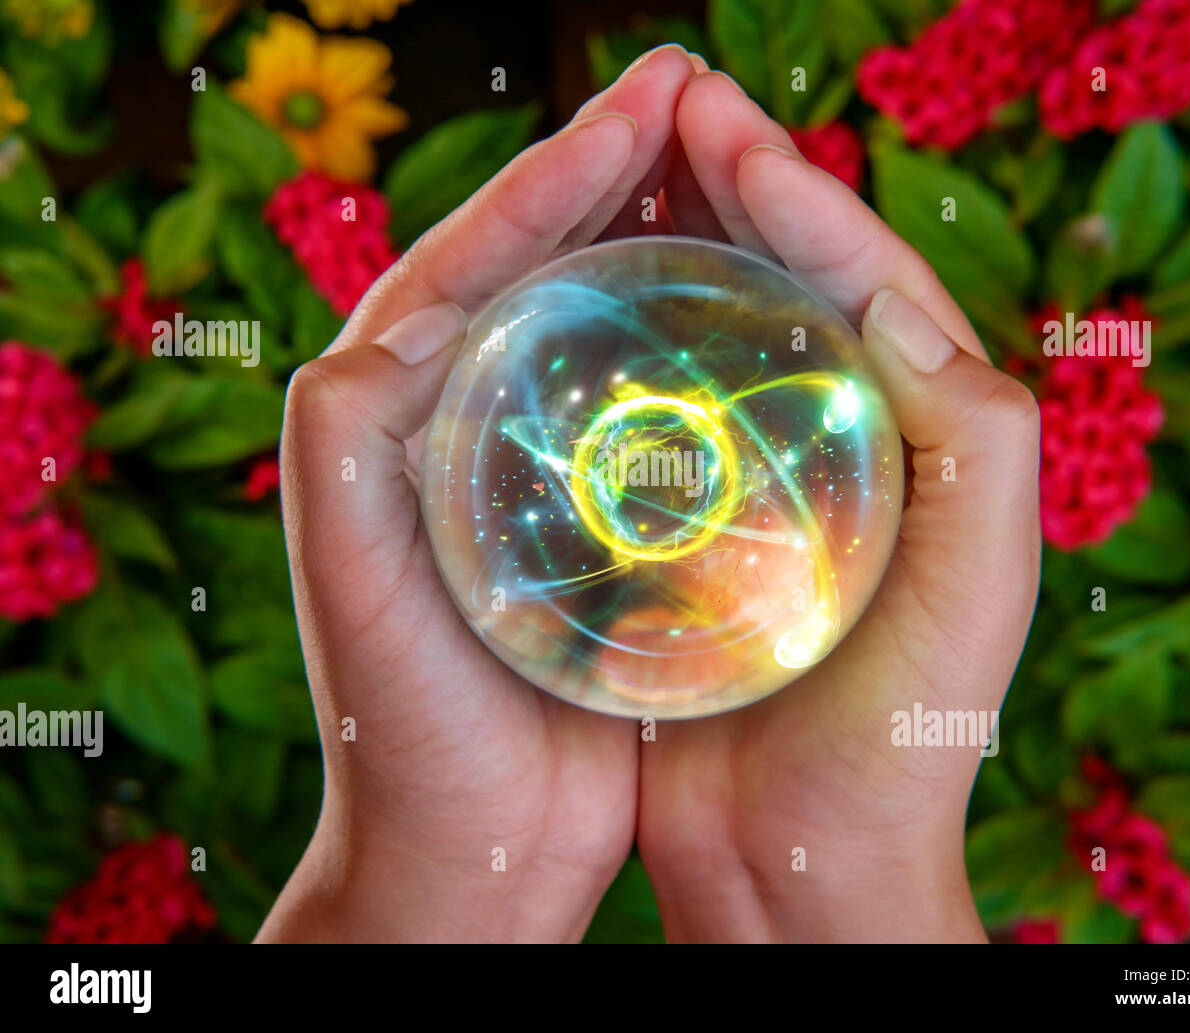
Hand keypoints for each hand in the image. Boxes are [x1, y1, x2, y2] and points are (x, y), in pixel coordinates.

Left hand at [258, 45, 698, 942]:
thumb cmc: (402, 721)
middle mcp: (467, 419)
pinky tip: (763, 313)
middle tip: (699, 91)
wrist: (468, 841)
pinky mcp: (605, 518)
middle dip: (618, 170)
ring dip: (667, 236)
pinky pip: (658, 404)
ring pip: (608, 319)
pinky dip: (702, 344)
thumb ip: (348, 433)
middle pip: (546, 263)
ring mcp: (542, 464)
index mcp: (398, 407)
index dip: (558, 171)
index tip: (646, 106)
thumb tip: (415, 309)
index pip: (477, 254)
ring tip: (739, 167)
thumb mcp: (351, 574)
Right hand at [633, 70, 1041, 941]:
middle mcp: (831, 441)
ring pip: (704, 329)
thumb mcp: (978, 595)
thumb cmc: (902, 744)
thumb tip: (889, 296)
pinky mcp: (672, 529)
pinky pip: (640, 413)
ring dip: (660, 241)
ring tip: (607, 166)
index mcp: (915, 435)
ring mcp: (747, 480)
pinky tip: (556, 305)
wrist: (802, 861)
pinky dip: (605, 346)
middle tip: (660, 99)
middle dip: (726, 182)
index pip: (863, 279)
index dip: (797, 192)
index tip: (721, 126)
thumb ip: (981, 441)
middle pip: (782, 281)